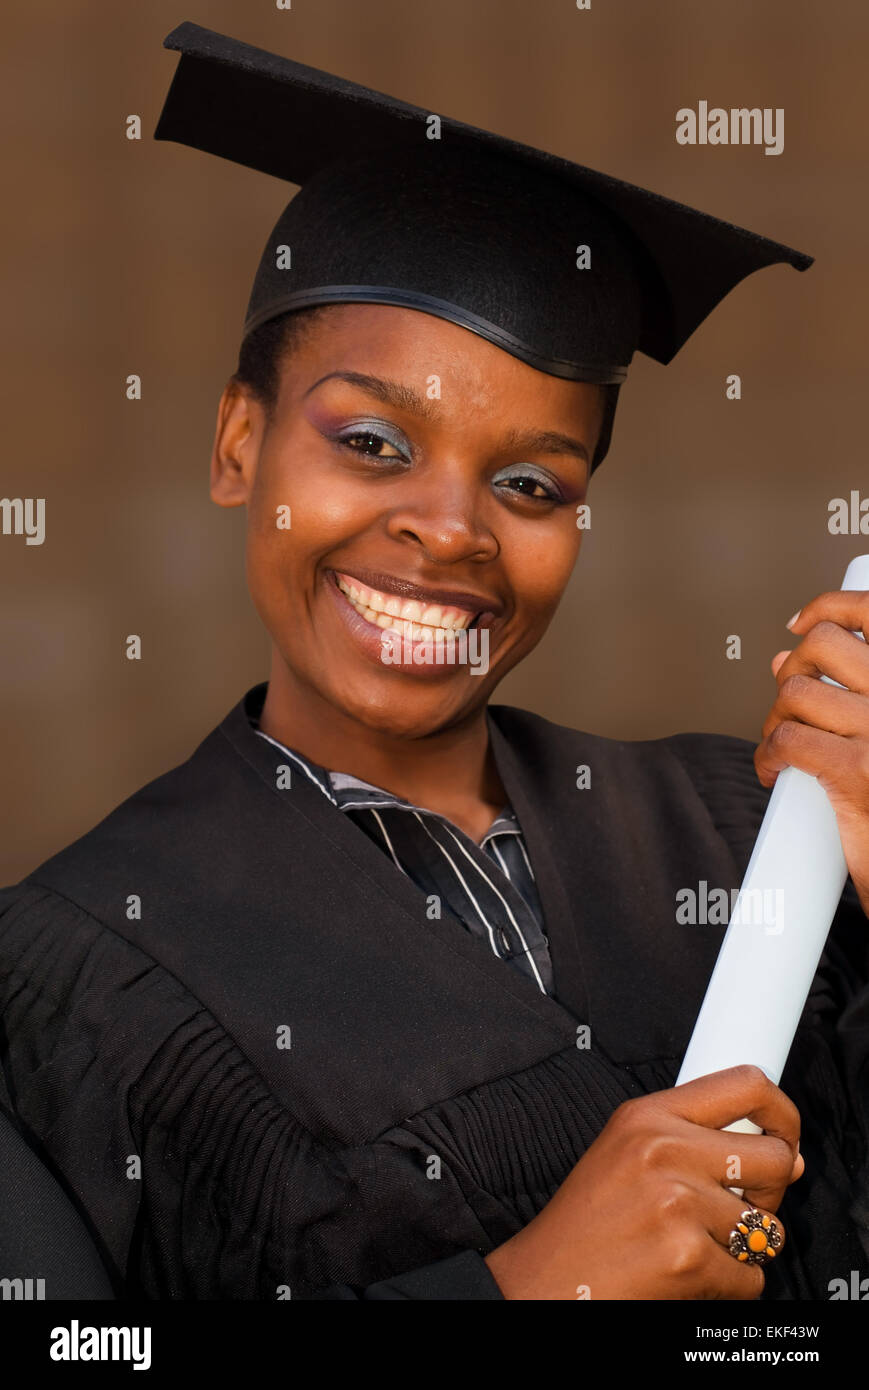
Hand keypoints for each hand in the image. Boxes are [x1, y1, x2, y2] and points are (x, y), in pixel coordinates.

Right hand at [483, 1065, 802, 1299]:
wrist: (544, 1283)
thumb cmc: (586, 1225)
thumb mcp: (626, 1153)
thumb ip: (693, 1140)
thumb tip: (786, 1156)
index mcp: (647, 1116)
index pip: (745, 1085)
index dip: (782, 1111)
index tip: (785, 1133)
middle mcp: (663, 1149)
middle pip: (775, 1157)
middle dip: (769, 1192)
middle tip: (737, 1206)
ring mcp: (677, 1202)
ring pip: (767, 1227)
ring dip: (742, 1247)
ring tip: (693, 1245)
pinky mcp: (689, 1255)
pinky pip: (751, 1275)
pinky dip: (728, 1286)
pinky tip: (685, 1275)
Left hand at [756, 588, 868, 915]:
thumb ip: (849, 687)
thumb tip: (785, 656)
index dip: (828, 608)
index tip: (799, 624)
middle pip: (823, 643)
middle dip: (793, 668)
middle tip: (791, 702)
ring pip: (797, 691)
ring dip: (776, 718)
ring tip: (785, 745)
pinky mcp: (857, 771)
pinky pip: (787, 739)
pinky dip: (768, 755)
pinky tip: (776, 771)